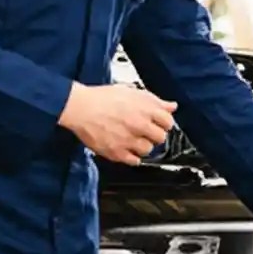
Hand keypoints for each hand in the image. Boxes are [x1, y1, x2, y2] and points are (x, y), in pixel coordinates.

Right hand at [58, 82, 176, 164]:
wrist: (80, 108)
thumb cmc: (102, 98)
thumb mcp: (132, 92)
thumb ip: (154, 101)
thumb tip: (171, 106)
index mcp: (145, 110)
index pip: (168, 122)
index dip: (164, 122)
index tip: (160, 123)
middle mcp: (139, 126)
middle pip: (160, 137)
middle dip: (155, 134)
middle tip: (147, 132)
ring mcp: (128, 140)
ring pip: (148, 150)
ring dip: (144, 145)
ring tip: (134, 139)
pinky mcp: (116, 152)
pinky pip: (134, 161)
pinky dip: (133, 157)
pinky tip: (127, 149)